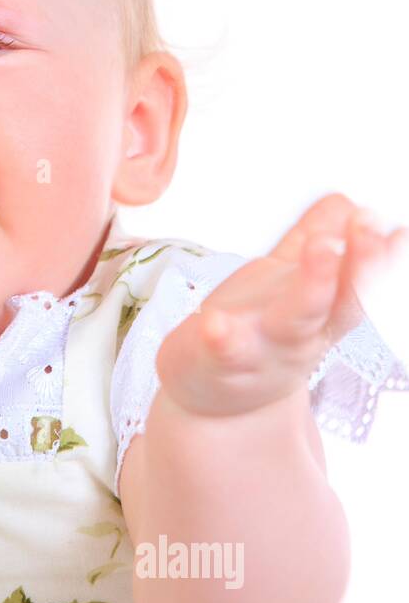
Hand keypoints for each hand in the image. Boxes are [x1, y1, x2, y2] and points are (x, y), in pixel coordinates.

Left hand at [155, 193, 408, 417]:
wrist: (212, 399)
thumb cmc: (255, 335)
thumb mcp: (287, 289)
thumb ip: (312, 243)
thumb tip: (346, 203)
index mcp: (321, 312)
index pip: (359, 283)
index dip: (378, 257)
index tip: (396, 229)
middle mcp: (301, 333)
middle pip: (339, 301)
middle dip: (360, 263)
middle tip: (370, 225)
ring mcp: (261, 348)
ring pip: (294, 320)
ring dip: (314, 285)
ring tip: (322, 246)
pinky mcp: (215, 360)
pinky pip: (221, 350)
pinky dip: (220, 337)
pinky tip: (214, 322)